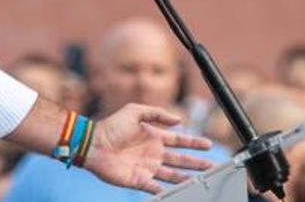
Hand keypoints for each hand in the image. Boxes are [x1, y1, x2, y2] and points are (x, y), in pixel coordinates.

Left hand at [85, 104, 213, 193]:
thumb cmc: (111, 126)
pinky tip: (181, 192)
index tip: (208, 145)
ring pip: (172, 175)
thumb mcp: (134, 111)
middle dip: (196, 163)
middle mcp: (153, 153)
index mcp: (153, 137)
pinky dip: (168, 190)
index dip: (194, 143)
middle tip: (211, 166)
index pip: (179, 141)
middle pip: (180, 160)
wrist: (93, 144)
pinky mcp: (139, 180)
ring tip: (201, 180)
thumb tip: (179, 120)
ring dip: (186, 177)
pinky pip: (157, 187)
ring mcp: (147, 167)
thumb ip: (157, 113)